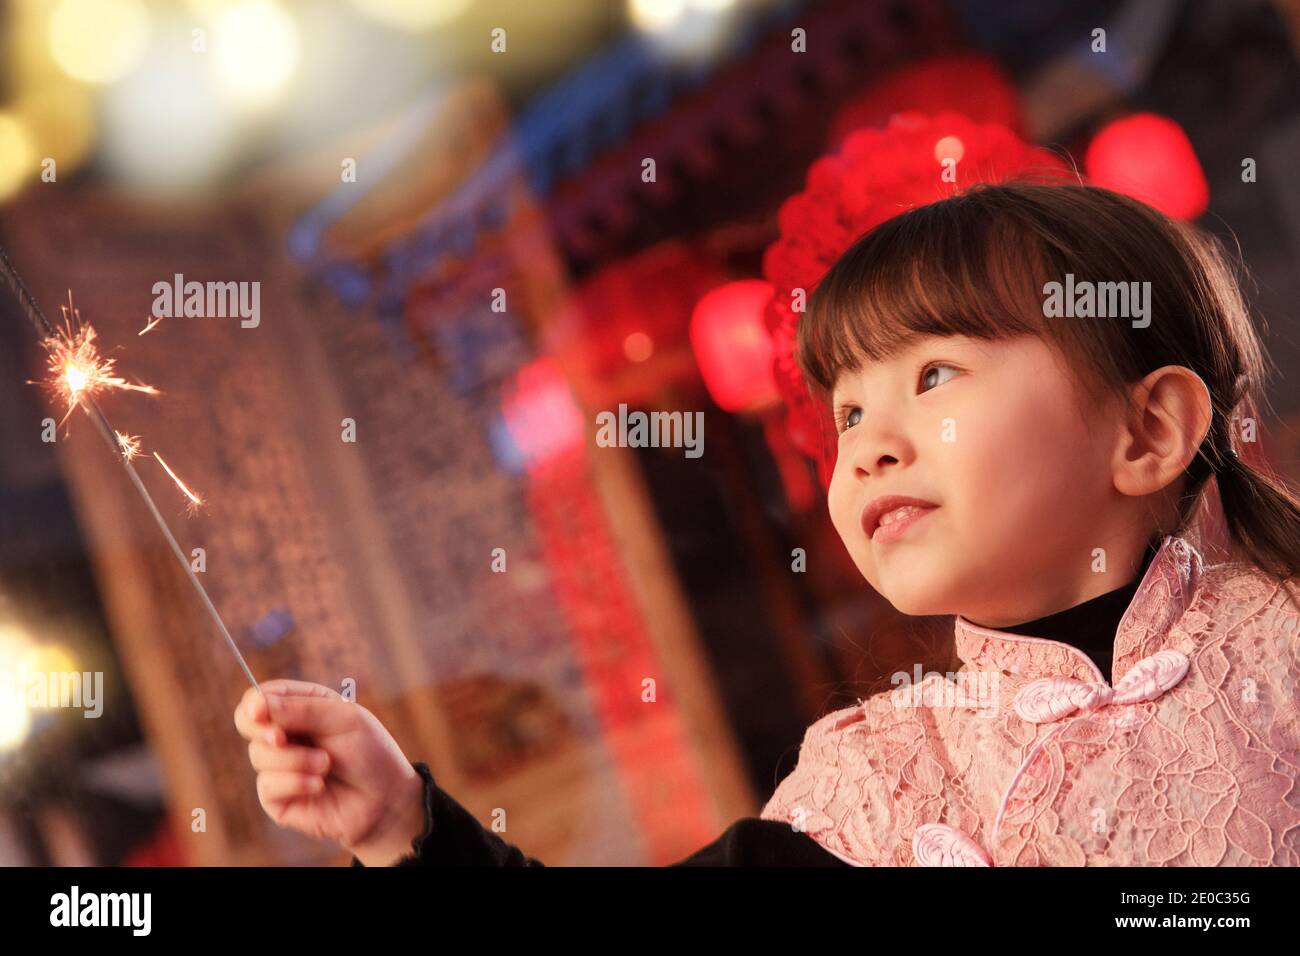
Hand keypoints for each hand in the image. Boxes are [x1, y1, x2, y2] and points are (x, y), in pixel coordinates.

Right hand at [233, 679, 426, 865]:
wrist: (386, 800)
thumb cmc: (370, 753)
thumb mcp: (343, 719)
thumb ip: (300, 709)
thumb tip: (255, 705)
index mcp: (302, 706)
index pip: (262, 696)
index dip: (255, 702)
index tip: (259, 710)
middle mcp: (287, 734)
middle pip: (247, 722)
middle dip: (263, 730)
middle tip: (282, 738)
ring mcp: (279, 766)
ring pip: (258, 755)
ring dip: (295, 759)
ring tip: (326, 765)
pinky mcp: (278, 797)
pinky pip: (267, 785)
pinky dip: (295, 782)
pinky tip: (319, 786)